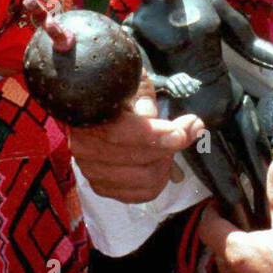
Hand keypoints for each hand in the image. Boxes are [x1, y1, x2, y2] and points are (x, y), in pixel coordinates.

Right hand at [70, 74, 204, 202]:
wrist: (96, 105)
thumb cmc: (115, 88)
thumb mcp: (129, 80)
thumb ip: (142, 96)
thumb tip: (152, 116)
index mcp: (85, 116)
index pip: (118, 133)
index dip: (152, 137)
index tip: (180, 132)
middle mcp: (82, 148)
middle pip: (135, 161)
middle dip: (169, 147)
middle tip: (189, 129)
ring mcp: (91, 171)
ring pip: (143, 180)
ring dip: (165, 163)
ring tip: (172, 144)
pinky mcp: (103, 186)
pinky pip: (141, 193)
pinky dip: (159, 180)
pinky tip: (163, 160)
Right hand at [162, 72, 201, 98]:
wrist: (162, 82)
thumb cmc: (175, 83)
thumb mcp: (183, 82)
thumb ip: (191, 82)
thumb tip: (200, 83)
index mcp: (183, 75)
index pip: (190, 81)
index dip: (193, 86)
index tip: (194, 92)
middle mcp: (178, 75)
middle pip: (185, 83)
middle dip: (188, 89)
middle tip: (189, 95)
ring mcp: (172, 78)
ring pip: (179, 85)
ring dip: (181, 91)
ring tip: (183, 96)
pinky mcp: (167, 81)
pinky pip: (172, 87)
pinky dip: (175, 92)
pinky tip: (177, 96)